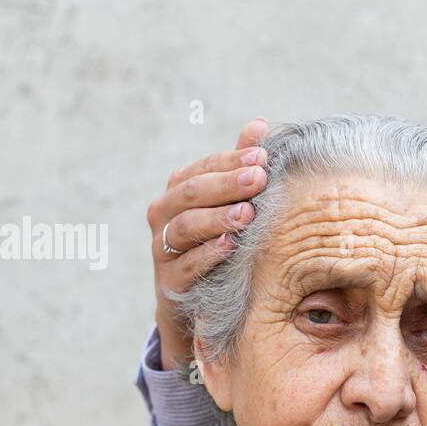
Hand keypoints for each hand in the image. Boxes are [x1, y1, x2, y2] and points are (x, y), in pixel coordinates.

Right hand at [146, 118, 270, 367]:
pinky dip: (208, 255)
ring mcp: (163, 249)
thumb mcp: (229, 205)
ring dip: (217, 218)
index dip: (232, 161)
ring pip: (185, 227)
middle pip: (191, 193)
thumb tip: (259, 124)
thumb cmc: (219, 242)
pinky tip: (231, 245)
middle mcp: (165, 215)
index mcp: (179, 190)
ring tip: (247, 213)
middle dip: (226, 184)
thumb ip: (240, 166)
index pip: (204, 167)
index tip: (263, 157)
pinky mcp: (169, 282)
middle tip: (259, 179)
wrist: (198, 302)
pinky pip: (186, 265)